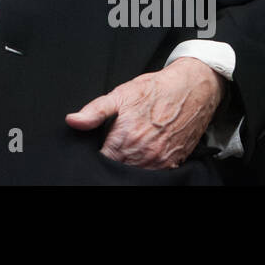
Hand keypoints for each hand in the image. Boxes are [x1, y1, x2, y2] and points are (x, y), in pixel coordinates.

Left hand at [65, 57, 227, 168]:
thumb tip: (72, 121)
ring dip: (130, 165)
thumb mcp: (120, 95)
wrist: (192, 90)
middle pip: (119, 169)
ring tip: (131, 148)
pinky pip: (155, 174)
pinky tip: (146, 153)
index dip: (99, 155)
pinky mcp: (173, 163)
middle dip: (114, 160)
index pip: (103, 161)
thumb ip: (94, 112)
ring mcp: (159, 161)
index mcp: (125, 138)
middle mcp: (143, 153)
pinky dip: (148, 167)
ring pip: (136, 173)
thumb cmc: (155, 90)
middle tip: (117, 145)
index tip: (101, 147)